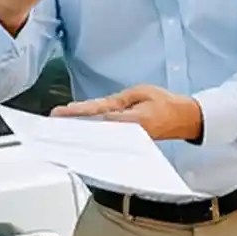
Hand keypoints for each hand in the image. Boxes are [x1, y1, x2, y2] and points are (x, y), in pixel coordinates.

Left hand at [51, 84, 202, 141]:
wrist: (183, 118)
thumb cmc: (163, 103)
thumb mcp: (140, 93)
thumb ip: (117, 103)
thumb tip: (97, 110)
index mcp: (132, 121)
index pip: (100, 118)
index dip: (80, 116)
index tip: (63, 114)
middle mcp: (128, 134)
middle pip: (95, 132)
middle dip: (74, 126)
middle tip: (53, 122)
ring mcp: (127, 140)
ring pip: (99, 137)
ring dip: (80, 132)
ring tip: (59, 126)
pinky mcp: (127, 142)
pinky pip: (106, 139)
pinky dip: (91, 135)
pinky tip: (77, 131)